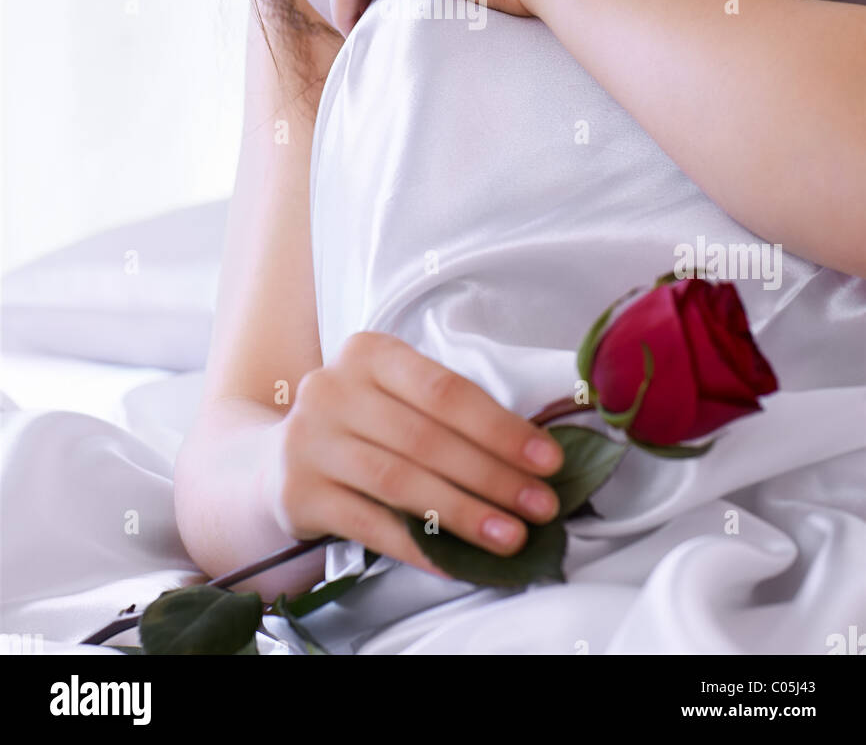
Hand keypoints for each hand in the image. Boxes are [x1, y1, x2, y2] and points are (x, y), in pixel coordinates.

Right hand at [262, 331, 564, 579]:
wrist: (277, 460)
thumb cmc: (362, 425)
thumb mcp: (395, 396)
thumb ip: (448, 413)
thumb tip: (532, 456)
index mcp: (368, 352)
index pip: (445, 390)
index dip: (501, 428)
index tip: (548, 461)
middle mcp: (332, 388)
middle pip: (427, 438)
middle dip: (493, 476)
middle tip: (540, 506)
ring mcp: (308, 440)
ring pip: (401, 481)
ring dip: (464, 514)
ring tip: (510, 537)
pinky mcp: (297, 493)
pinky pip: (370, 525)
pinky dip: (419, 546)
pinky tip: (455, 562)